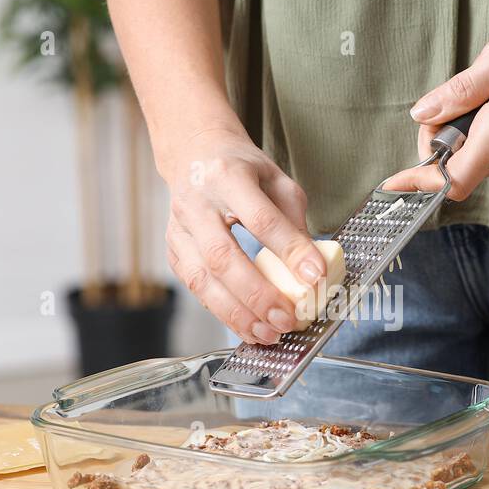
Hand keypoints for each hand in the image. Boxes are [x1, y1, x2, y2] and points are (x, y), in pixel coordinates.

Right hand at [163, 128, 325, 343]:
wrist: (194, 155)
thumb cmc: (242, 169)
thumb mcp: (276, 180)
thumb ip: (294, 220)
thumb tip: (310, 268)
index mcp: (228, 176)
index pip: (260, 218)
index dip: (289, 250)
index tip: (315, 276)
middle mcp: (196, 204)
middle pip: (223, 256)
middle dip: (258, 295)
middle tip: (288, 318)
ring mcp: (179, 230)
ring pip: (203, 279)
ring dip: (237, 313)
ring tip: (269, 333)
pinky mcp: (174, 252)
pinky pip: (196, 289)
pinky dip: (223, 312)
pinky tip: (247, 327)